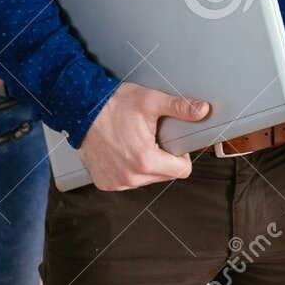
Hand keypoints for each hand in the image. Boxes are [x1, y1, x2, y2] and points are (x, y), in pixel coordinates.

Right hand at [77, 82, 209, 190]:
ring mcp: (117, 183)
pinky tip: (122, 152)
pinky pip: (128, 180)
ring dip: (146, 165)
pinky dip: (129, 169)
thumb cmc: (114, 105)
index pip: (182, 171)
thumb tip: (203, 110)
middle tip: (151, 138)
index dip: (181, 155)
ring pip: (147, 179)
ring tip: (135, 143)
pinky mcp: (105, 183)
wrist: (81, 109)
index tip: (171, 142)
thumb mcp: (151, 101)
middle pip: (165, 175)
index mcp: (146, 161)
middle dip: (163, 158)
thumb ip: (180, 107)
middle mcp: (131, 177)